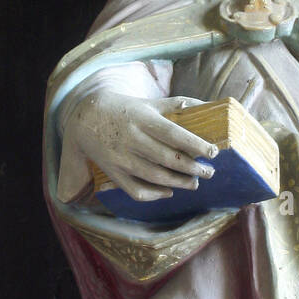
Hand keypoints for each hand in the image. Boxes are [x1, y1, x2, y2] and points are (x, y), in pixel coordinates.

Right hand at [57, 91, 218, 204]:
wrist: (85, 119)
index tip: (214, 152)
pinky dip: (155, 195)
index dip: (195, 144)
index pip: (174, 133)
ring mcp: (121, 158)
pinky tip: (170, 191)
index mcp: (143, 119)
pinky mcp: (114, 173)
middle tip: (210, 172)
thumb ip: (176, 105)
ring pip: (155, 176)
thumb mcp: (148, 103)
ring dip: (179, 183)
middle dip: (193, 168)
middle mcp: (132, 139)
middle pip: (168, 158)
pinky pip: (136, 190)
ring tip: (195, 183)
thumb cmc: (124, 109)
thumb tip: (206, 105)